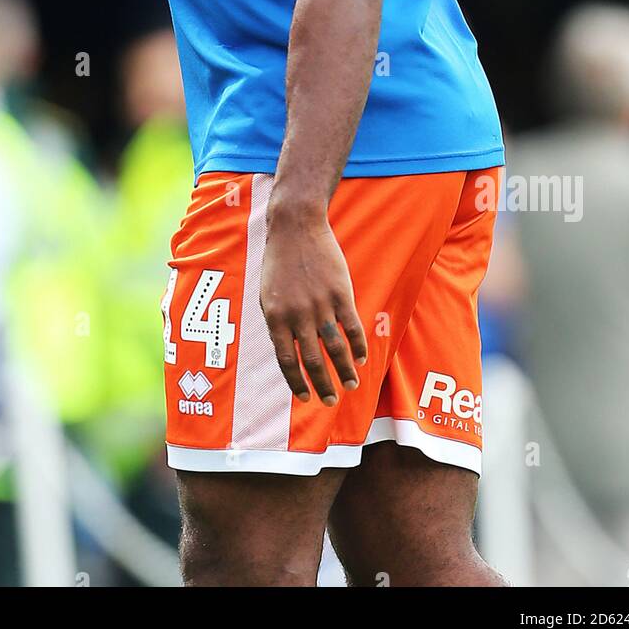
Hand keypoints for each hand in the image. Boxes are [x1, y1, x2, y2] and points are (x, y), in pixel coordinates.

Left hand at [259, 213, 367, 405]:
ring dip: (344, 370)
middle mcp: (297, 315)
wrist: (295, 227)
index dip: (297, 382)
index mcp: (275, 317)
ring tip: (350, 386)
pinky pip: (351, 327)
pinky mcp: (340, 293)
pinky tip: (361, 359)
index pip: (286, 360)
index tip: (306, 397)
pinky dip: (358, 346)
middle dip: (322, 385)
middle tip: (330, 401)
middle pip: (312, 360)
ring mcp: (320, 304)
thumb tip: (289, 355)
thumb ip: (277, 324)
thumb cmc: (279, 263)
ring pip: (335, 348)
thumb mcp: (267, 295)